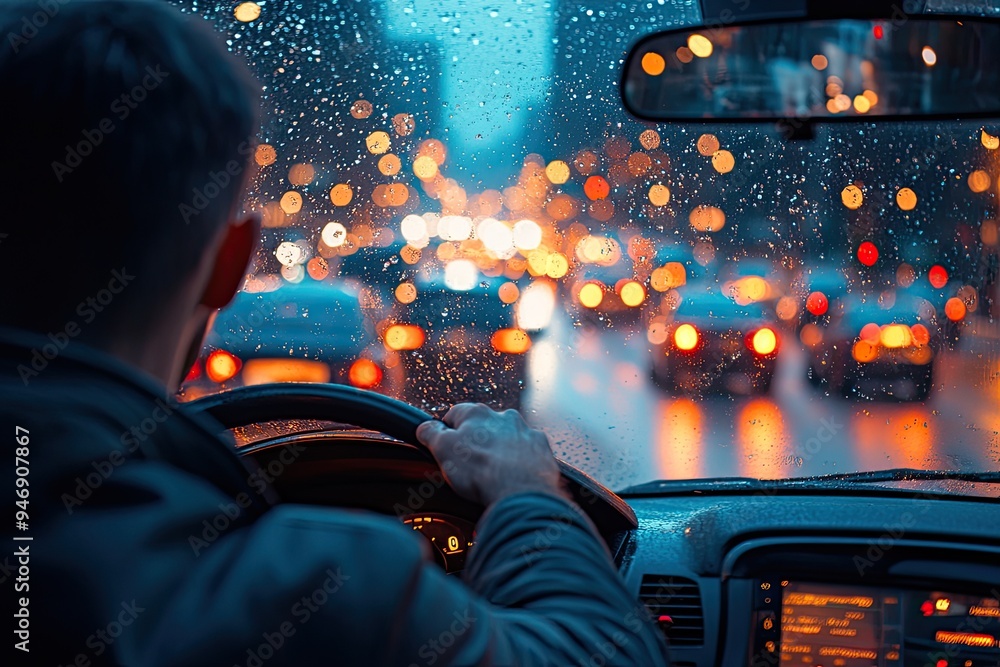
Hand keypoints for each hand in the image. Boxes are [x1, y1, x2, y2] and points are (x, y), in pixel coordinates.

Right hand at [416, 403, 568, 506]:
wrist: (522, 492)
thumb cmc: (481, 471)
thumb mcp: (443, 450)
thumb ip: (431, 434)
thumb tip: (425, 427)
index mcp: (476, 414)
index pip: (455, 414)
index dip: (447, 432)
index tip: (446, 446)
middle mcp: (504, 417)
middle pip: (484, 426)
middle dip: (477, 442)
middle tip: (471, 465)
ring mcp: (525, 433)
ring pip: (508, 438)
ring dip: (501, 450)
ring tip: (494, 474)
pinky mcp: (541, 450)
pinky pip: (528, 452)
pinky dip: (522, 462)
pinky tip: (515, 477)